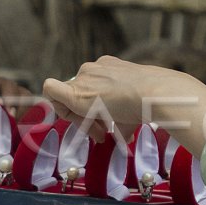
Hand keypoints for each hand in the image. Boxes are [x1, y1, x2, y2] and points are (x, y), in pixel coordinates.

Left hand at [43, 56, 205, 141]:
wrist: (154, 94)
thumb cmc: (150, 102)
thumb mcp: (134, 107)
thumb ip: (122, 119)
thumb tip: (125, 135)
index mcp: (109, 68)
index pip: (90, 91)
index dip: (94, 110)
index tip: (106, 127)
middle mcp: (94, 69)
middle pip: (79, 96)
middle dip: (88, 119)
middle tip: (102, 135)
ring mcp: (84, 77)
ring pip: (69, 99)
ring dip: (81, 121)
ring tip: (102, 134)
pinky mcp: (75, 90)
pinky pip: (51, 90)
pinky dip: (56, 105)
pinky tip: (73, 119)